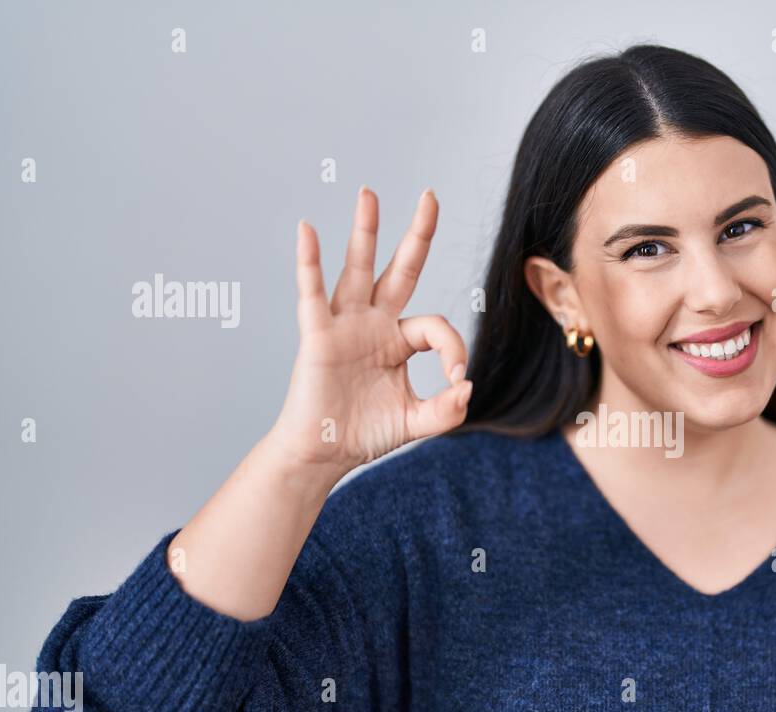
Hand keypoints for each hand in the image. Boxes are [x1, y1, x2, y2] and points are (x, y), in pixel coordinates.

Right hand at [266, 187, 470, 480]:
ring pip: (358, 268)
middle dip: (417, 234)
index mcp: (399, 341)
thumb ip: (446, 410)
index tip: (457, 379)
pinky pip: (312, 293)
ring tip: (369, 194)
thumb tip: (468, 388)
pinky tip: (308, 230)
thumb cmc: (365, 434)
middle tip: (430, 196)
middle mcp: (373, 324)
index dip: (454, 349)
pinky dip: (309, 262)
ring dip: (365, 231)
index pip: (436, 327)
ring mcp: (345, 325)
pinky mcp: (318, 336)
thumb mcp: (416, 422)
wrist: (324, 454)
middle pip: (400, 270)